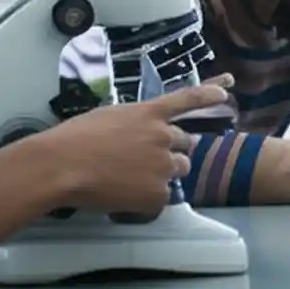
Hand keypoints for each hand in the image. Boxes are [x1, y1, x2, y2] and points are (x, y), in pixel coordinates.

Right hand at [37, 75, 232, 214]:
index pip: (187, 99)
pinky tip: (126, 195)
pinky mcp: (159, 193)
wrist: (63, 165)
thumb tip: (137, 138)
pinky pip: (164, 196)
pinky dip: (149, 198)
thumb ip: (132, 124)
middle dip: (172, 150)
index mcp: (149, 113)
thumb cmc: (75, 138)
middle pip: (185, 143)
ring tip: (135, 178)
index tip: (226, 90)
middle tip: (146, 160)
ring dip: (166, 172)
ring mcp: (164, 164)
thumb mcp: (108, 118)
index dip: (208, 93)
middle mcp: (163, 135)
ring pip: (179, 169)